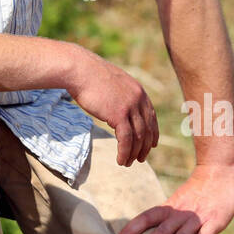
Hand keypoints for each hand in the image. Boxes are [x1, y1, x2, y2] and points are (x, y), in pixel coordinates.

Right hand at [66, 50, 158, 166]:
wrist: (80, 70)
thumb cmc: (90, 76)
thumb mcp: (113, 83)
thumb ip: (121, 95)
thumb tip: (118, 105)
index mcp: (138, 91)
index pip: (151, 116)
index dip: (153, 132)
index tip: (151, 145)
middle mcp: (138, 99)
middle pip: (147, 129)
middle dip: (144, 147)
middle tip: (140, 159)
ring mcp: (129, 107)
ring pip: (137, 137)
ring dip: (134, 153)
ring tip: (127, 163)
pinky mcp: (118, 115)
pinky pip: (126, 139)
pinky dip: (124, 152)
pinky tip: (120, 160)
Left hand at [115, 162, 233, 233]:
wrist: (220, 172)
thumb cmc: (198, 190)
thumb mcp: (178, 200)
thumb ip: (168, 215)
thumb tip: (152, 232)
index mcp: (170, 206)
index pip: (147, 217)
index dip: (132, 229)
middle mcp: (180, 212)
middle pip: (160, 231)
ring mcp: (197, 218)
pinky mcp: (214, 222)